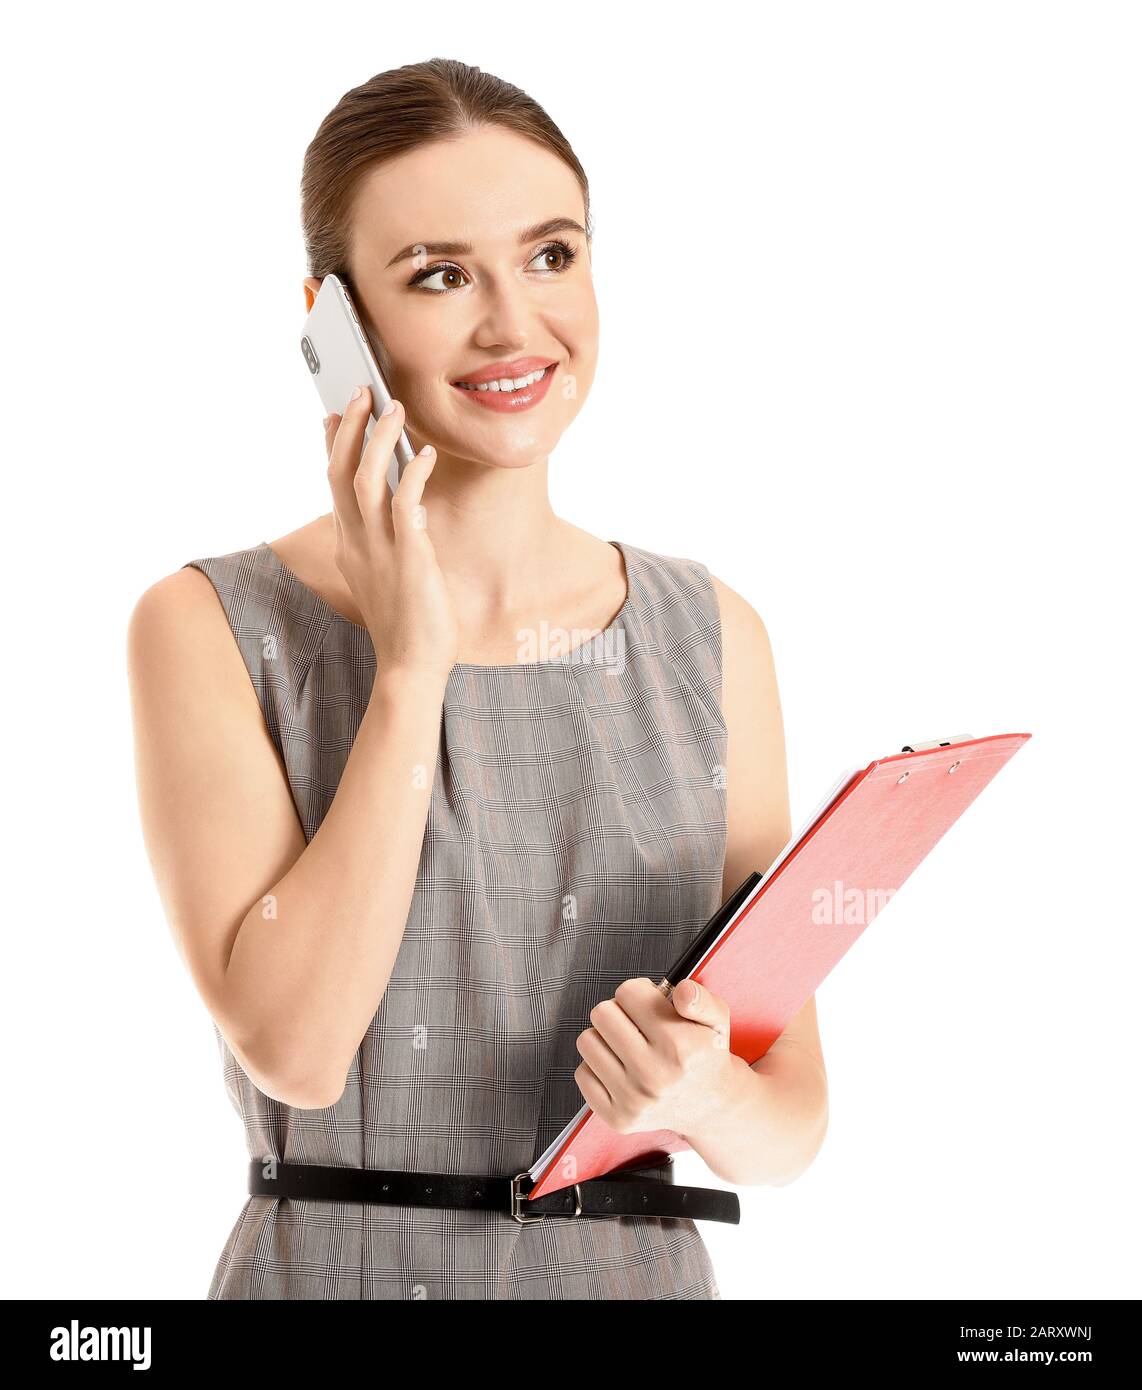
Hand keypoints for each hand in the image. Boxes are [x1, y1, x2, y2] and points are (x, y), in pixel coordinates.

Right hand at [324, 386, 458, 680]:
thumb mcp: (385, 575)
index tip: (335, 413)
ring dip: (378, 440)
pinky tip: (426, 456)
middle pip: (340, 471)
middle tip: (363, 391)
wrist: (411, 668)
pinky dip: (413, 475)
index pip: (332, 483)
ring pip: (366, 480)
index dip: (332, 444)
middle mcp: (356, 543)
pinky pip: (405, 506)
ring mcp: (379, 550)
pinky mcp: (408, 559)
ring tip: (394, 410)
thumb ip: (385, 540)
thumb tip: (401, 506)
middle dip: (350, 427)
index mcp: (349, 545)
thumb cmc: (406, 623)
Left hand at [573, 976, 737, 1138]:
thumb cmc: (705, 1056)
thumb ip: (701, 998)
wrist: (710, 1107)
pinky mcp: (618, 1117)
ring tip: (628, 1045)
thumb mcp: (716, 1019)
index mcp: (679, 1046)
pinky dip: (598, 1067)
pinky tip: (621, 1068)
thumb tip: (682, 990)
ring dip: (605, 1038)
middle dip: (618, 1011)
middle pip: (602, 1014)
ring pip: (588, 1041)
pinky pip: (583, 1073)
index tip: (649, 1002)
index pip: (628, 993)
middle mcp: (655, 1075)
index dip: (639, 991)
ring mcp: (634, 1100)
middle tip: (636, 1023)